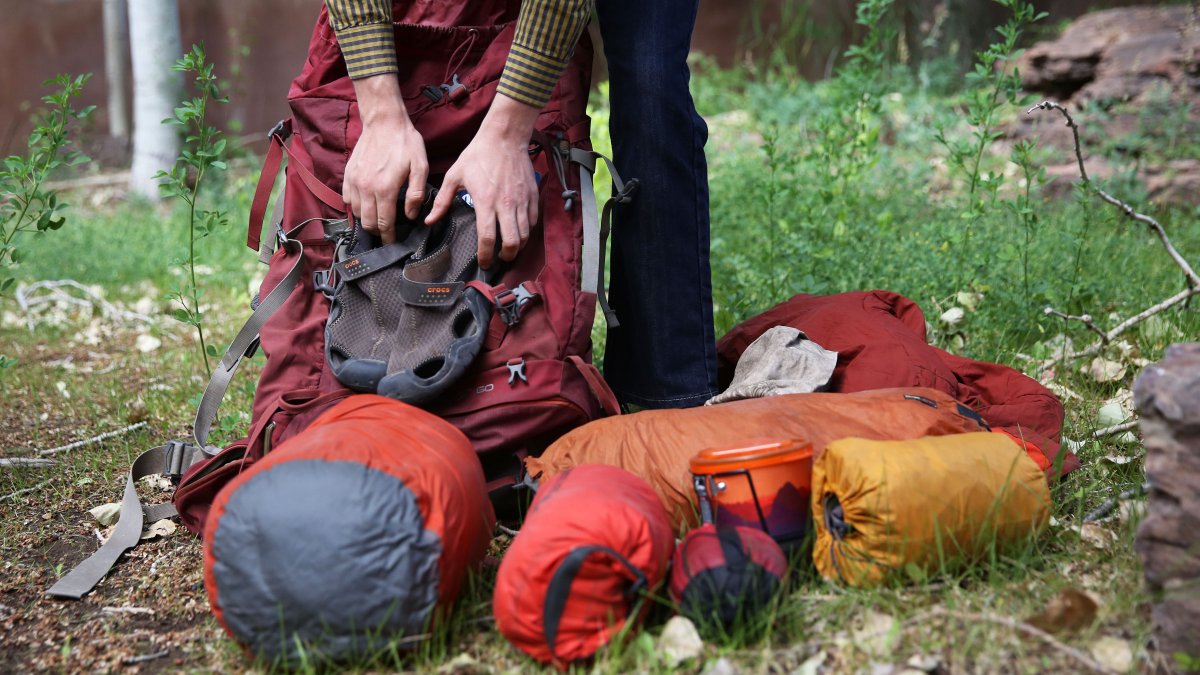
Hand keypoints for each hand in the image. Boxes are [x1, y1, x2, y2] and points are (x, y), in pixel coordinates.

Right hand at [344, 74, 428, 244]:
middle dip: (377, 232)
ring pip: (356, 213)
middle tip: (386, 232)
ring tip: (377, 219)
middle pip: (368, 223)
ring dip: (366, 219)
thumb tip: (411, 215)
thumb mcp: (420, 167)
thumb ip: (416, 194)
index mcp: (385, 189)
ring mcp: (354, 181)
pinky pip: (346, 199)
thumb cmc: (405, 143)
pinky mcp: (348, 175)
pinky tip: (365, 204)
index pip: (384, 223)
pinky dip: (355, 206)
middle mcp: (366, 188)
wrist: (384, 122)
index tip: (393, 243)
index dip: (389, 237)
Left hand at [428, 95, 541, 268]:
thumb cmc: (478, 155)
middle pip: (512, 242)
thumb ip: (442, 201)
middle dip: (506, 256)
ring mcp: (522, 200)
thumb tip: (429, 220)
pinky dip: (527, 231)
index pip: (488, 238)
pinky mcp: (532, 195)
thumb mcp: (454, 176)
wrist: (505, 137)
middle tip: (499, 259)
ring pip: (525, 234)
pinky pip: (533, 221)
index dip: (486, 255)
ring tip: (509, 249)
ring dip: (518, 246)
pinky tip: (519, 232)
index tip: (483, 262)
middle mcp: (506, 204)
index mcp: (486, 201)